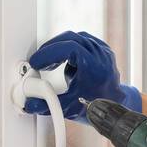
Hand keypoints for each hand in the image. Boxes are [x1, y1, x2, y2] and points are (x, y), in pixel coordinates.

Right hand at [22, 30, 141, 121]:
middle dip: (50, 48)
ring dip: (58, 48)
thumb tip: (30, 104)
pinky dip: (68, 48)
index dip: (49, 53)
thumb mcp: (70, 108)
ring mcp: (102, 50)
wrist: (115, 107)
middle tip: (38, 61)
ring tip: (47, 63)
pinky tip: (60, 61)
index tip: (35, 62)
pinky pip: (81, 42)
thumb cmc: (97, 107)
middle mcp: (100, 54)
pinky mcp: (100, 49)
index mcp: (96, 66)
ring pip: (75, 38)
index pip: (69, 48)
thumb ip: (49, 105)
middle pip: (70, 38)